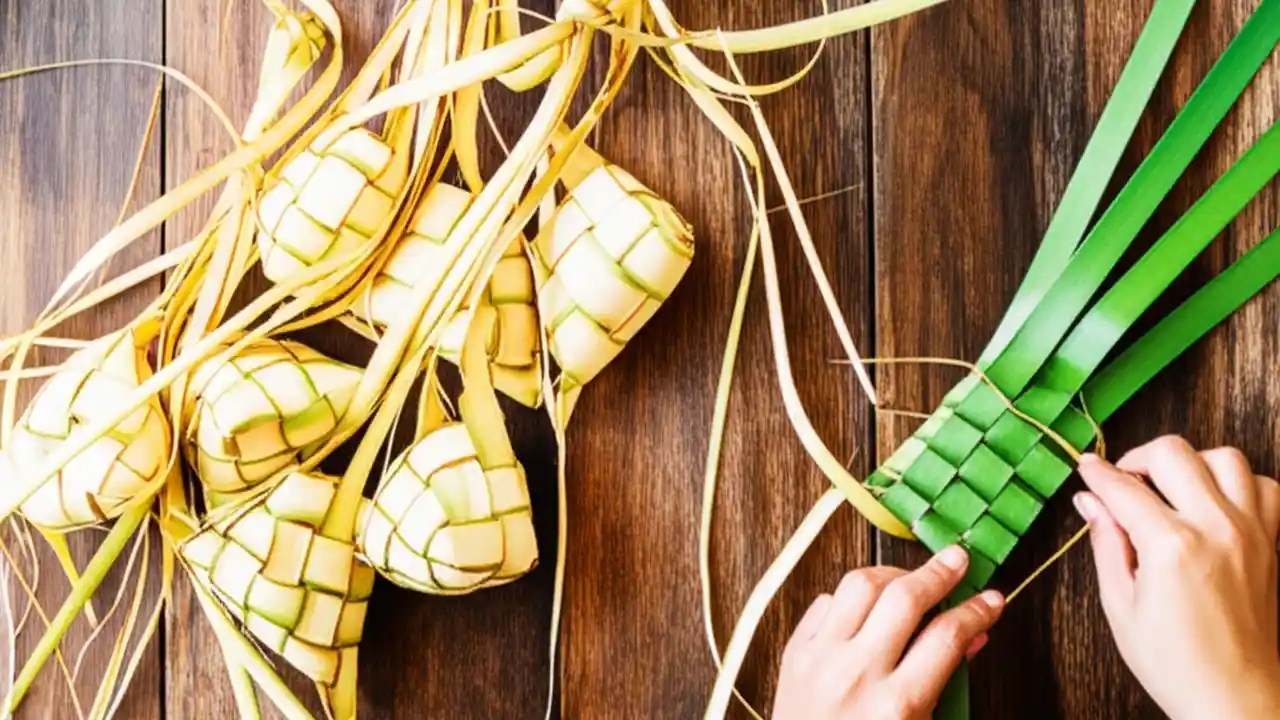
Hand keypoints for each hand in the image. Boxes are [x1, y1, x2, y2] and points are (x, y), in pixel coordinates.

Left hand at [773, 548, 1003, 719]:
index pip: (946, 636)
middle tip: (957, 561)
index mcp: (897, 706)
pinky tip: (868, 606)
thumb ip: (946, 683)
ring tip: (911, 580)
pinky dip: (849, 597)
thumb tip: (972, 635)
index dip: (975, 611)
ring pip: (859, 585)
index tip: (990, 600)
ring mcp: (820, 659)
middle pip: (904, 598)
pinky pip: (824, 602)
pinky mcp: (793, 651)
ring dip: (891, 574)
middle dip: (938, 573)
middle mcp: (856, 675)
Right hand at [1075, 437, 1279, 719]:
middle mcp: (1216, 529)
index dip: (1097, 473)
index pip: (1124, 487)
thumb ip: (1106, 544)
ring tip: (1170, 485)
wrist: (1235, 698)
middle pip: (1173, 453)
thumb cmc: (1176, 663)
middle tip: (1123, 480)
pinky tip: (1213, 500)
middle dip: (1138, 458)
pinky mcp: (1271, 542)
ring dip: (1191, 463)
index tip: (1086, 467)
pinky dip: (1237, 481)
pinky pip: (1264, 486)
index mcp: (1172, 547)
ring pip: (1224, 458)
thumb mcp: (1121, 606)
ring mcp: (1251, 532)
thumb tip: (1090, 502)